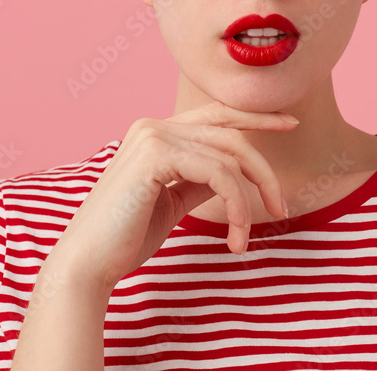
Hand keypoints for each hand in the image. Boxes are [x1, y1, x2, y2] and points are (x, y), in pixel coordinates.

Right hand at [47, 100, 296, 293]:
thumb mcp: (172, 202)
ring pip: (229, 156)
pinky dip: (236, 206)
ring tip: (245, 238)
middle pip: (230, 134)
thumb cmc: (126, 238)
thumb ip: (198, 180)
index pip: (216, 115)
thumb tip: (232, 173)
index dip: (255, 117)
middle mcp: (153, 125)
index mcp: (155, 133)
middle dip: (264, 170)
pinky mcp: (156, 155)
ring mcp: (153, 135)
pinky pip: (218, 173)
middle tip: (282, 207)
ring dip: (249, 201)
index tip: (289, 123)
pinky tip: (236, 236)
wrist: (88, 262)